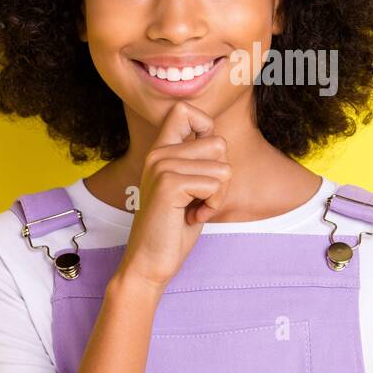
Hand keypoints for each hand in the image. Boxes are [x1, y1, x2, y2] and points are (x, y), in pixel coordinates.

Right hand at [115, 101, 230, 293]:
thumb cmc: (174, 228)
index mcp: (161, 150)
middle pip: (219, 142)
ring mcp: (161, 166)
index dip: (207, 128)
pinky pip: (215, 184)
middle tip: (200, 198)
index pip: (184, 109)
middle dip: (221, 176)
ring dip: (218, 195)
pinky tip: (192, 217)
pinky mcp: (168, 184)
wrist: (150, 262)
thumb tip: (219, 140)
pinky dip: (212, 205)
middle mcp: (158, 153)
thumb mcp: (188, 187)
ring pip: (223, 167)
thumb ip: (198, 161)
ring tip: (194, 209)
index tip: (203, 161)